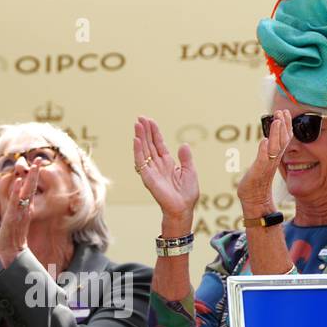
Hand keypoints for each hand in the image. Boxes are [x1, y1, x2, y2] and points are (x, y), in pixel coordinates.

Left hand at [0, 165, 41, 268]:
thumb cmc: (13, 236)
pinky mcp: (13, 218)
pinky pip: (15, 203)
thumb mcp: (17, 217)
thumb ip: (19, 206)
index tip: (37, 160)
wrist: (12, 253)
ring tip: (31, 165)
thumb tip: (19, 195)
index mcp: (25, 207)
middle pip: (32, 187)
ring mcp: (20, 213)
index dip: (33, 174)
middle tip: (39, 158)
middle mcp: (25, 208)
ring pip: (26, 193)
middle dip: (35, 172)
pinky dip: (17, 192)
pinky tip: (18, 182)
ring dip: (29, 179)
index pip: (30, 187)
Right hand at [133, 117, 199, 235]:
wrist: (183, 209)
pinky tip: (136, 140)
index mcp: (167, 162)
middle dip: (145, 131)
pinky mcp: (147, 177)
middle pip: (149, 144)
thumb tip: (183, 144)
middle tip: (140, 117)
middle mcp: (157, 164)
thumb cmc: (187, 194)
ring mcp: (151, 170)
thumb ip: (186, 158)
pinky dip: (138, 150)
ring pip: (144, 150)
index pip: (158, 144)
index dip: (154, 132)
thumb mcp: (190, 172)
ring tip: (137, 124)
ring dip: (140, 137)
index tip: (150, 121)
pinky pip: (140, 161)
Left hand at [238, 108, 289, 211]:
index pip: (283, 138)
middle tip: (282, 111)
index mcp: (275, 157)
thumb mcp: (263, 163)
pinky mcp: (259, 172)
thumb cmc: (257, 182)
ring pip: (275, 148)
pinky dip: (264, 150)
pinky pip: (263, 160)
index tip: (284, 112)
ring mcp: (267, 165)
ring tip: (277, 121)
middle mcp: (273, 160)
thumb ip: (267, 152)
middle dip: (283, 125)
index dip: (285, 126)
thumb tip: (267, 140)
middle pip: (282, 140)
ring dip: (276, 134)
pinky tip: (264, 141)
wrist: (255, 200)